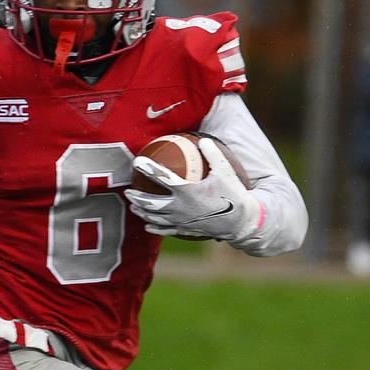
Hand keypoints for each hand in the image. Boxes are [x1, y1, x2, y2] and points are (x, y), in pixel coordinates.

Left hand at [124, 138, 260, 242]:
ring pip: (154, 218)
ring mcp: (181, 221)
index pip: (161, 177)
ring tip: (133, 206)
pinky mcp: (185, 230)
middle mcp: (180, 208)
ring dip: (141, 211)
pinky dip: (154, 227)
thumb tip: (203, 139)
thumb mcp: (225, 170)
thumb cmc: (233, 194)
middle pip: (150, 203)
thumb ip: (213, 153)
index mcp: (187, 191)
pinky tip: (147, 225)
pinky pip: (164, 230)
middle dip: (136, 197)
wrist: (241, 222)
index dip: (147, 168)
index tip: (136, 161)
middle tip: (128, 190)